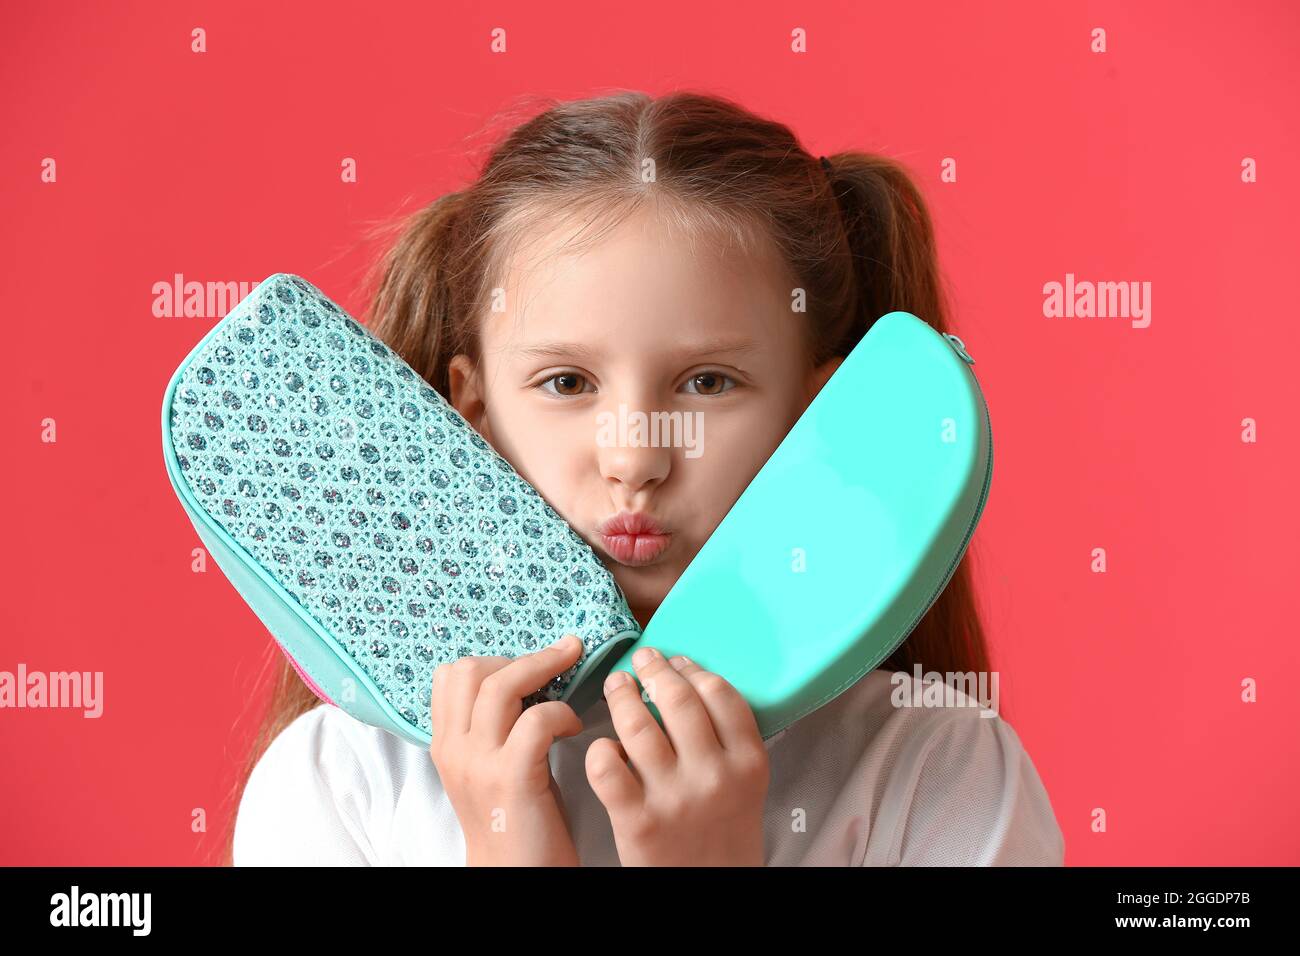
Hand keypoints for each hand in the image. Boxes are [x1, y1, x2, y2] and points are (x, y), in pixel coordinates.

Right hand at [429, 634, 585, 865]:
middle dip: (522, 656)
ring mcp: (480, 764)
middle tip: (561, 656)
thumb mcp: (487, 768)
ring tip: (573, 671)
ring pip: (501, 686)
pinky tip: (575, 727)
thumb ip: (491, 730)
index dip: (494, 659)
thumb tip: (523, 682)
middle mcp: (455, 750)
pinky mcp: (513, 779)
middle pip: (472, 670)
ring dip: (545, 667)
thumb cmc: (513, 820)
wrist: (513, 876)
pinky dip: (562, 713)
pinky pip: (537, 720)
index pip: (450, 675)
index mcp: (446, 745)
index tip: (528, 666)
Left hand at [585, 647, 769, 865]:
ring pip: (637, 726)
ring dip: (620, 696)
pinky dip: (600, 749)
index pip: (720, 694)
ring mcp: (673, 798)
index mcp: (747, 763)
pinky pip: (606, 766)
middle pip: (678, 699)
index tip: (677, 661)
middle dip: (654, 670)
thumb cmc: (724, 834)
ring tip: (616, 685)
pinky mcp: (636, 821)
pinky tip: (604, 746)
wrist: (710, 891)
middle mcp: (713, 776)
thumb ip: (728, 740)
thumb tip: (689, 683)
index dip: (693, 670)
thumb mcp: (746, 785)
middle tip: (642, 660)